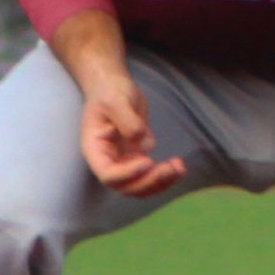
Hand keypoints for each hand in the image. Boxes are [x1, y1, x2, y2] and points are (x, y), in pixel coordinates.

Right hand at [79, 75, 186, 198]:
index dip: (127, 174)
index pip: (108, 174)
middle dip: (149, 182)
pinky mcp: (137, 159)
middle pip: (125, 186)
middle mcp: (107, 161)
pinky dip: (165, 177)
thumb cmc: (110, 92)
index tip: (147, 160)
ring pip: (140, 187)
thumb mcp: (115, 99)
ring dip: (160, 183)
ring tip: (178, 168)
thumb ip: (127, 120)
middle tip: (169, 168)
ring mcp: (123, 163)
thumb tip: (143, 144)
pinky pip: (150, 177)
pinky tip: (179, 167)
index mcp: (95, 149)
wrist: (114, 88)